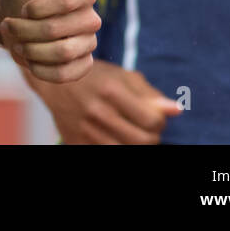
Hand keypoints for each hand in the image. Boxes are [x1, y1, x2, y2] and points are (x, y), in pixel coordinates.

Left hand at [0, 0, 100, 82]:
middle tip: (9, 25)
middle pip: (59, 30)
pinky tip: (28, 60)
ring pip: (62, 53)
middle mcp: (91, 19)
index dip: (40, 7)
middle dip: (27, 30)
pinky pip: (67, 74)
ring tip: (16, 43)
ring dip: (31, 49)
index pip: (69, 1)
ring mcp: (89, 43)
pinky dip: (42, 69)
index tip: (24, 8)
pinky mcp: (82, 65)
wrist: (14, 16)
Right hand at [25, 58, 182, 143]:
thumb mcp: (121, 76)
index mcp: (111, 90)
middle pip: (143, 141)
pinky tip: (115, 136)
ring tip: (132, 132)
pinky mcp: (76, 142)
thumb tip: (176, 110)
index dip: (159, 121)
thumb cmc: (93, 77)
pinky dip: (117, 147)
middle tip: (146, 128)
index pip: (152, 120)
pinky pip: (106, 153)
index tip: (153, 115)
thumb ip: (149, 93)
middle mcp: (97, 111)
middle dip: (152, 136)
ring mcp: (85, 130)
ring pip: (127, 151)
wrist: (53, 84)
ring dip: (136, 144)